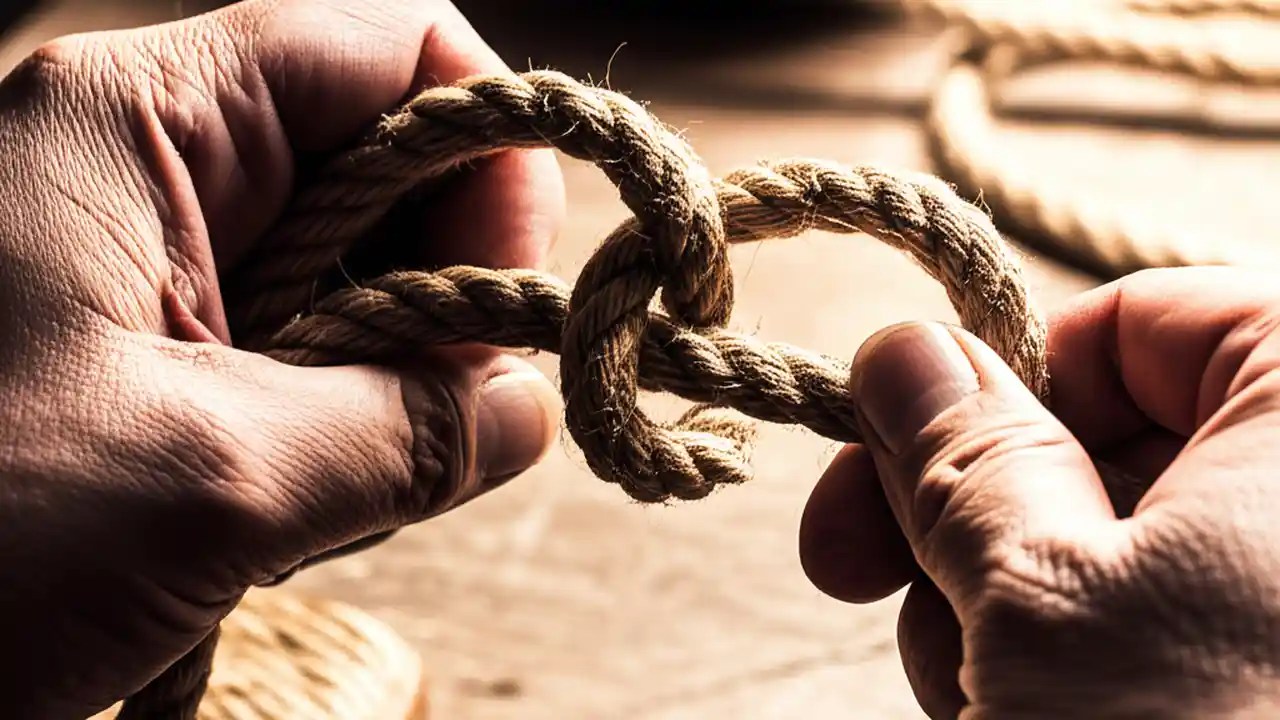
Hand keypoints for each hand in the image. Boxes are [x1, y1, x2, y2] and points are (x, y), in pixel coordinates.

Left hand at [0, 1, 563, 716]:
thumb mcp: (207, 482)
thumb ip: (402, 430)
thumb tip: (526, 407)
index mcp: (143, 123)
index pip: (391, 48)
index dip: (488, 152)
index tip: (513, 294)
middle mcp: (152, 171)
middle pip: (387, 167)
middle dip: (444, 289)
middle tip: (440, 416)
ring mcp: (152, 267)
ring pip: (358, 275)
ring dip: (389, 383)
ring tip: (328, 488)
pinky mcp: (155, 356)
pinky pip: (307, 358)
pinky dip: (340, 432)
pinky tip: (294, 507)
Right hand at [800, 267, 1279, 718]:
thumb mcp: (1042, 592)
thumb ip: (964, 453)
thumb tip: (903, 350)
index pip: (1139, 319)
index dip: (998, 381)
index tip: (895, 446)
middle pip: (1108, 440)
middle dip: (968, 509)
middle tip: (856, 565)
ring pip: (1112, 544)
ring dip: (995, 600)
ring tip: (963, 682)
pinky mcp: (1257, 669)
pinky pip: (1148, 624)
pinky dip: (1060, 655)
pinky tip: (1001, 704)